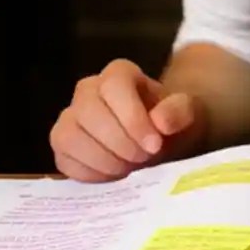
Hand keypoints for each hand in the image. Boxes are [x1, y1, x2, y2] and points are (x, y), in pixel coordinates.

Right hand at [50, 59, 202, 181]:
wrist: (160, 140)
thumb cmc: (171, 122)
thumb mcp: (186, 114)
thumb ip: (178, 112)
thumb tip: (160, 122)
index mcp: (119, 74)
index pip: (114, 87)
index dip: (132, 118)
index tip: (154, 144)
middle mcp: (88, 89)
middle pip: (89, 112)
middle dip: (119, 143)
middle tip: (144, 159)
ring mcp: (70, 117)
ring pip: (70, 136)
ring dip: (103, 160)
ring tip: (130, 168)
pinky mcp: (62, 144)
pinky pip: (64, 160)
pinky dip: (90, 173)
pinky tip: (114, 176)